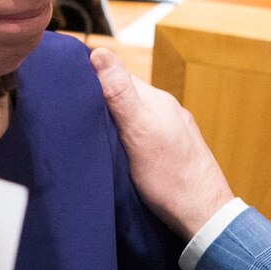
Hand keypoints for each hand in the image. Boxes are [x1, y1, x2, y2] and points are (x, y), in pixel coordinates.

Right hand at [90, 47, 235, 236]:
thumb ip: (120, 93)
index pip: (117, 75)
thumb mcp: (138, 133)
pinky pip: (145, 130)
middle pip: (126, 94)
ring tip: (92, 130)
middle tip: (72, 112)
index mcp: (156, 100)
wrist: (204, 217)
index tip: (66, 87)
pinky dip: (128, 133)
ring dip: (114, 118)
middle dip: (101, 98)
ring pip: (135, 114)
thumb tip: (99, 52)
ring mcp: (173, 129)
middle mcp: (167, 109)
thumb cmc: (170, 179)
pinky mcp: (174, 149)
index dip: (91, 77)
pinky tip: (119, 147)